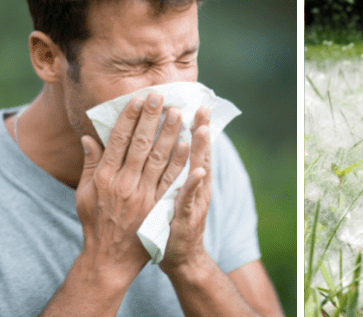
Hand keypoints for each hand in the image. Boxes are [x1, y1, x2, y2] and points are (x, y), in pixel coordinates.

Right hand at [76, 92, 190, 286]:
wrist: (109, 259)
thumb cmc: (95, 223)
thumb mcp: (84, 193)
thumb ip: (89, 164)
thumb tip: (88, 138)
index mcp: (104, 177)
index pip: (118, 140)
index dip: (129, 117)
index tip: (138, 99)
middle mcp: (123, 183)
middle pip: (140, 144)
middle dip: (151, 118)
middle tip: (161, 96)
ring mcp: (142, 195)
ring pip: (158, 158)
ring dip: (169, 134)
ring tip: (178, 112)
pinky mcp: (157, 206)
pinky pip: (171, 179)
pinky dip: (179, 160)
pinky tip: (187, 143)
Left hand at [160, 106, 211, 275]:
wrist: (181, 258)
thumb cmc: (171, 224)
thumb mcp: (169, 194)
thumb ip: (165, 172)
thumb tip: (159, 148)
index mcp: (187, 179)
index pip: (189, 147)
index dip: (193, 127)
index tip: (194, 104)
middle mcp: (195, 186)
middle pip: (198, 153)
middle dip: (201, 129)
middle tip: (203, 106)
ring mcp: (193, 200)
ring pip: (198, 170)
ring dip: (201, 150)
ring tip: (202, 129)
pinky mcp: (188, 216)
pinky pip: (190, 198)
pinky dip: (195, 184)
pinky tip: (199, 171)